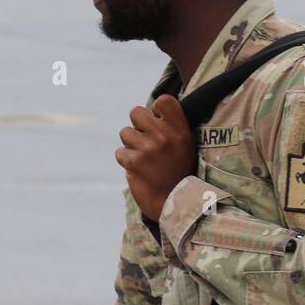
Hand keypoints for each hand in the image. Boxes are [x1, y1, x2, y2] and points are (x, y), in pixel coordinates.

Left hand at [115, 94, 195, 220]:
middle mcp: (164, 136)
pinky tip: (138, 168)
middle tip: (147, 141)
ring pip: (125, 133)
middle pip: (136, 112)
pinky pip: (120, 152)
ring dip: (131, 145)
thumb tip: (150, 109)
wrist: (174, 203)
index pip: (163, 100)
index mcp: (180, 129)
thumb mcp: (184, 144)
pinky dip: (126, 160)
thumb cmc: (178, 171)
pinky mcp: (133, 162)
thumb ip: (170, 125)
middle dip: (137, 126)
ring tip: (145, 158)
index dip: (156, 109)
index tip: (159, 121)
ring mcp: (148, 148)